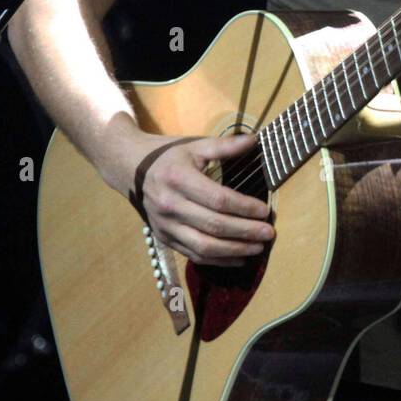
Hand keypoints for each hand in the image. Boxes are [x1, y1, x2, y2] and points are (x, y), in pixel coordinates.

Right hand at [109, 128, 274, 266]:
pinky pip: (193, 255)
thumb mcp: (195, 145)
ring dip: (234, 251)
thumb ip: (225, 146)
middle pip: (214, 226)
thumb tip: (256, 140)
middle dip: (245, 232)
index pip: (218, 200)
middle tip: (269, 233)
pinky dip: (218, 261)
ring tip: (257, 248)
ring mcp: (165, 225)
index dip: (244, 208)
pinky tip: (238, 259)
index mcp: (179, 179)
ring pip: (204, 246)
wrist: (131, 169)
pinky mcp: (164, 238)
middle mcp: (170, 205)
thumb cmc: (169, 155)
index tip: (265, 211)